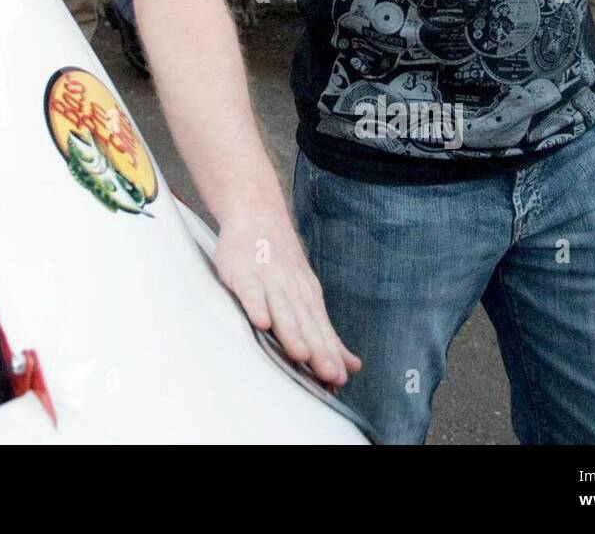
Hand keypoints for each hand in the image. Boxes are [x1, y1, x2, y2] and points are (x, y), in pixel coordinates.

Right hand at [215, 208, 360, 388]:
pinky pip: (250, 290)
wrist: (257, 214)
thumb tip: (351, 366)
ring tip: (300, 355)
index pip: (321, 332)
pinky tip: (261, 321)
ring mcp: (268, 280)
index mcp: (308, 299)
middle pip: (305, 324)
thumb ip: (325, 333)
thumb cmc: (281, 261)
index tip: (339, 380)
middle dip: (318, 350)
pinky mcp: (243, 272)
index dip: (329, 356)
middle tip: (329, 375)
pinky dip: (256, 304)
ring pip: (281, 309)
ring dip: (291, 331)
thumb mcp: (308, 295)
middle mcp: (292, 291)